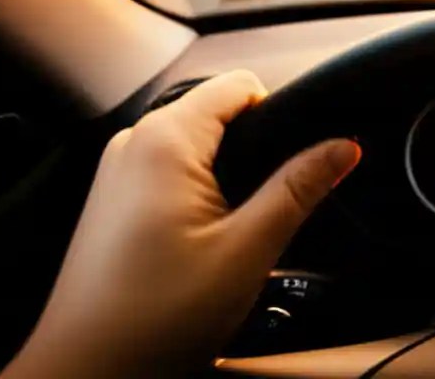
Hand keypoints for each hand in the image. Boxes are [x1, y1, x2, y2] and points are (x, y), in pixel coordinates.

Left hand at [1, 70, 360, 378]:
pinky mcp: (115, 198)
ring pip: (199, 146)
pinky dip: (202, 195)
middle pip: (221, 114)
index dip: (282, 114)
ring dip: (229, 179)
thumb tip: (344, 146)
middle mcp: (134, 142)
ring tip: (234, 237)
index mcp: (165, 139)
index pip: (241, 85)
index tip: (301, 160)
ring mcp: (119, 170)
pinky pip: (173, 172)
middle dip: (257, 153)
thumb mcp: (247, 250)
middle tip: (266, 214)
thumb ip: (300, 188)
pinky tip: (204, 244)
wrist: (91, 371)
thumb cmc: (155, 319)